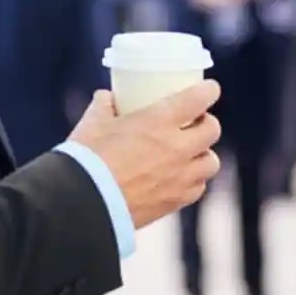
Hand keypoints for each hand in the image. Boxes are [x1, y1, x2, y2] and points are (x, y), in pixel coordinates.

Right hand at [71, 82, 222, 228]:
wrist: (83, 204)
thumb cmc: (87, 159)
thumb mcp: (93, 122)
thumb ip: (104, 105)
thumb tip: (108, 98)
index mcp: (159, 122)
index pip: (199, 99)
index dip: (209, 91)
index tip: (209, 90)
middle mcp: (177, 148)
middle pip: (212, 130)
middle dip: (206, 123)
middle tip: (193, 123)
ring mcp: (179, 177)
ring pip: (211, 162)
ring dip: (203, 154)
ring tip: (189, 154)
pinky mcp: (174, 202)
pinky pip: (198, 188)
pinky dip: (193, 181)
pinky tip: (179, 178)